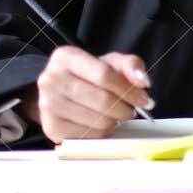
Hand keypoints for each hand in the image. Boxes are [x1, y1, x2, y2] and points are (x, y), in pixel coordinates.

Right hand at [23, 47, 152, 142]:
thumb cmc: (87, 77)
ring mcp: (48, 105)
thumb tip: (143, 81)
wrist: (58, 93)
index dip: (128, 90)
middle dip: (124, 109)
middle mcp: (51, 79)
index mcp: (66, 57)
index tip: (143, 99)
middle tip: (130, 111)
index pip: (104, 74)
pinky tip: (101, 125)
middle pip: (102, 100)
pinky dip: (101, 133)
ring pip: (98, 121)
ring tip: (114, 116)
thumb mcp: (108, 63)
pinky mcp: (51, 127)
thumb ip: (130, 65)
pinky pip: (89, 136)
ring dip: (114, 122)